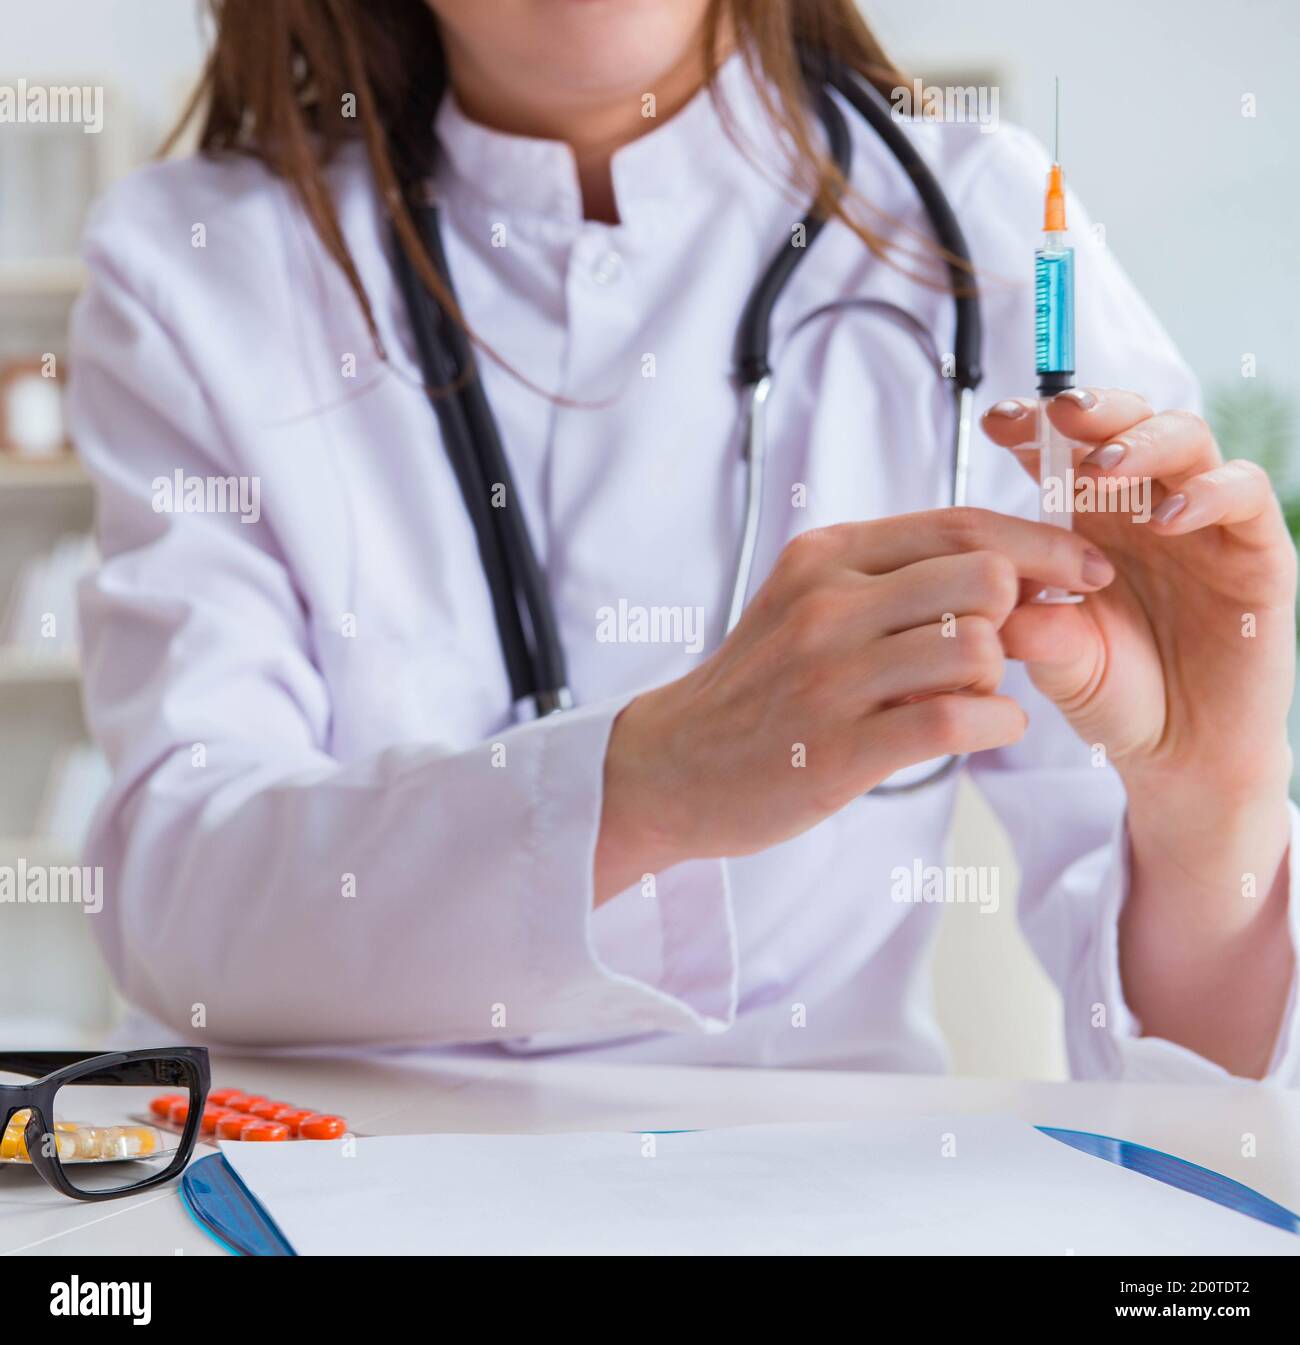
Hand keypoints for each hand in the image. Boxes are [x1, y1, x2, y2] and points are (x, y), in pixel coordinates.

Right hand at [595, 508, 1114, 899]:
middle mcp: (826, 605)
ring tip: (971, 695)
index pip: (960, 525)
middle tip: (1011, 645)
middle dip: (1018, 613)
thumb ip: (892, 578)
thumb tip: (1009, 565)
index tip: (1084, 569)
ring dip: (997, 678)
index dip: (1041, 543)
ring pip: (975, 649)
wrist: (674, 763)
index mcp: (825, 558)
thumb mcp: (807, 602)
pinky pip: (959, 721)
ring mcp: (829, 677)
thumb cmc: (760, 686)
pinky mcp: (839, 748)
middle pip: (983, 578)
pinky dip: (994, 725)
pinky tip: (979, 729)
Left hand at [983, 387, 1295, 1074]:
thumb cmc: (1111, 695)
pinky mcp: (1257, 554)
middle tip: (1054, 413)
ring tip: (1103, 467)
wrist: (1177, 754)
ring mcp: (1206, 525)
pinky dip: (1208, 493)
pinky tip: (1166, 517)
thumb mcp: (1055, 658)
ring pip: (1188, 442)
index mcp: (1090, 519)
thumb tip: (991, 594)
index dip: (1034, 426)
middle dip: (1091, 410)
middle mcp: (1147, 507)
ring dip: (1144, 441)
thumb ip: (1028, 623)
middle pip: (1128, 424)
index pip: (1064, 450)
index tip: (996, 422)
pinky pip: (1245, 496)